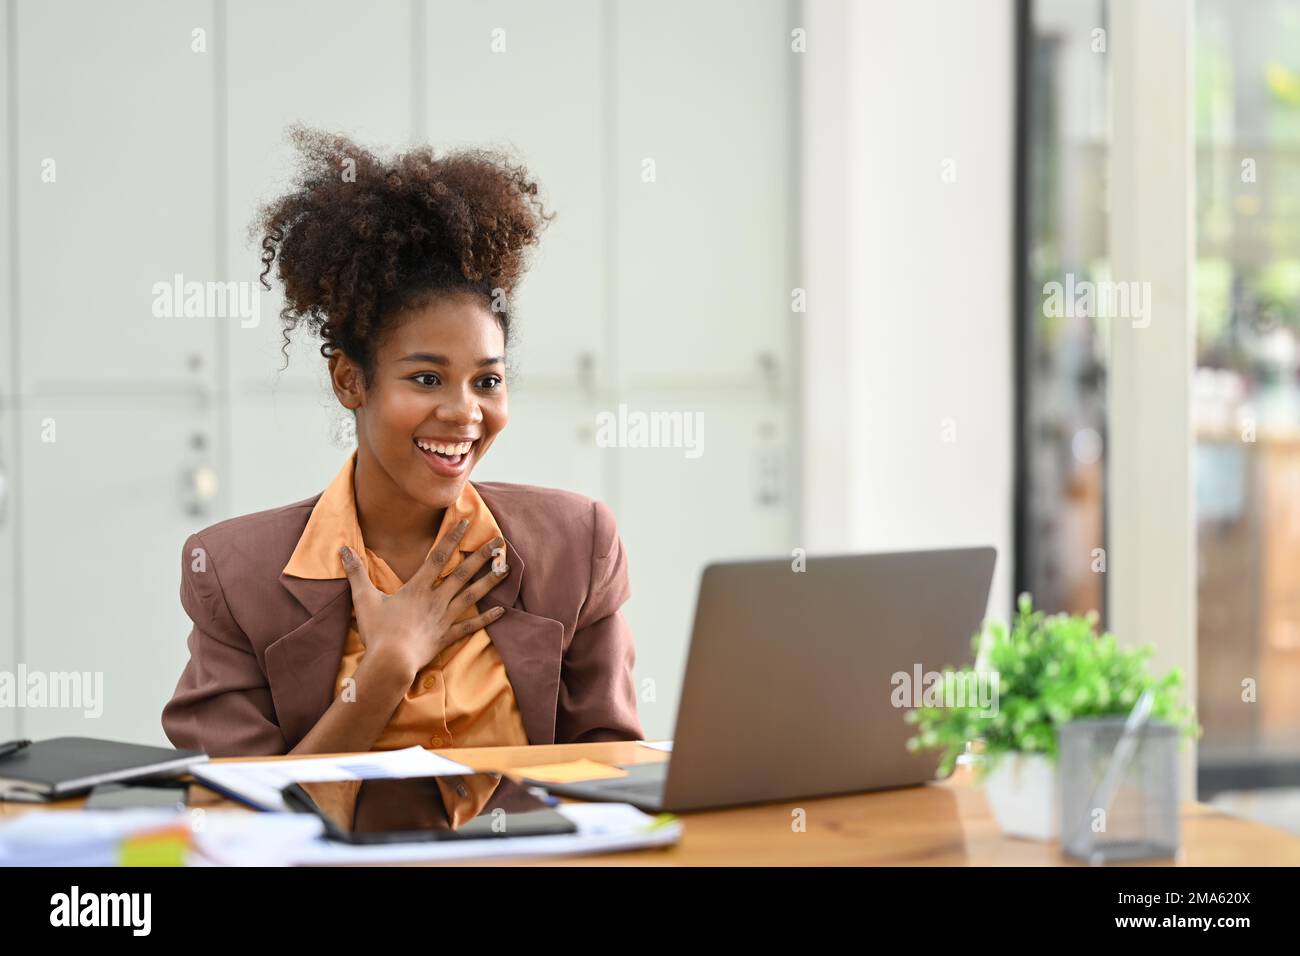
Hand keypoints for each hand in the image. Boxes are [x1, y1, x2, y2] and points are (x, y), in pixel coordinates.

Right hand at [338, 519, 508, 679]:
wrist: (390, 663)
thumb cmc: (377, 631)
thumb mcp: (363, 599)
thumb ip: (356, 573)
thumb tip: (343, 550)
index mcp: (417, 588)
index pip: (438, 557)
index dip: (452, 538)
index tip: (466, 522)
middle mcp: (435, 600)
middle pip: (462, 573)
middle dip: (482, 556)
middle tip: (500, 542)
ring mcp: (444, 619)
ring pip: (472, 596)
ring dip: (489, 581)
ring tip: (506, 568)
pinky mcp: (447, 637)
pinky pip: (470, 626)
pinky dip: (486, 619)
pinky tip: (501, 610)